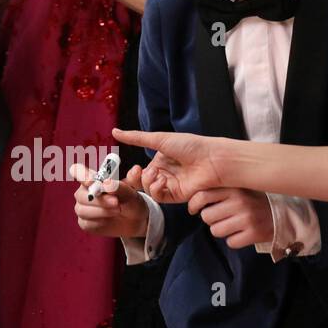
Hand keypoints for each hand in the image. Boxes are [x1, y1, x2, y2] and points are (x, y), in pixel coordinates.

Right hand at [71, 161, 148, 237]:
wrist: (135, 220)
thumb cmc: (131, 201)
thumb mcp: (132, 191)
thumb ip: (126, 182)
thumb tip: (123, 175)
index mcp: (93, 179)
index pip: (78, 171)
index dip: (81, 175)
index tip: (91, 181)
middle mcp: (84, 192)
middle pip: (81, 195)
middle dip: (99, 200)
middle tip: (116, 202)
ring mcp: (83, 208)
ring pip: (83, 210)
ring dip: (101, 211)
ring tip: (118, 210)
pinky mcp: (85, 223)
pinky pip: (87, 224)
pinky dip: (99, 223)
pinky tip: (109, 220)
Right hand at [112, 128, 227, 203]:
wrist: (212, 159)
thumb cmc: (190, 145)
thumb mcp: (159, 139)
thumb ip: (136, 138)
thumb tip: (114, 131)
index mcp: (160, 160)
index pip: (139, 170)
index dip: (132, 172)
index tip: (132, 167)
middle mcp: (164, 173)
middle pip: (141, 182)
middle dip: (136, 178)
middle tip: (138, 170)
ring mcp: (171, 185)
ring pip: (148, 189)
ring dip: (148, 181)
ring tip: (156, 173)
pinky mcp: (178, 195)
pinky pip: (159, 197)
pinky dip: (156, 190)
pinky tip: (162, 181)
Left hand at [188, 187, 273, 249]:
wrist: (283, 215)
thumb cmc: (252, 202)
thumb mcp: (237, 189)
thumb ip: (218, 191)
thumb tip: (192, 199)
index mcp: (233, 188)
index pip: (201, 196)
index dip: (193, 205)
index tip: (193, 209)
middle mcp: (240, 202)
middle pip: (206, 216)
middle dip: (210, 219)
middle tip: (221, 217)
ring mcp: (247, 218)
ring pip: (215, 231)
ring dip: (220, 230)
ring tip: (232, 225)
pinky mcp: (254, 234)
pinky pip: (230, 242)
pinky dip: (234, 240)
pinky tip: (242, 233)